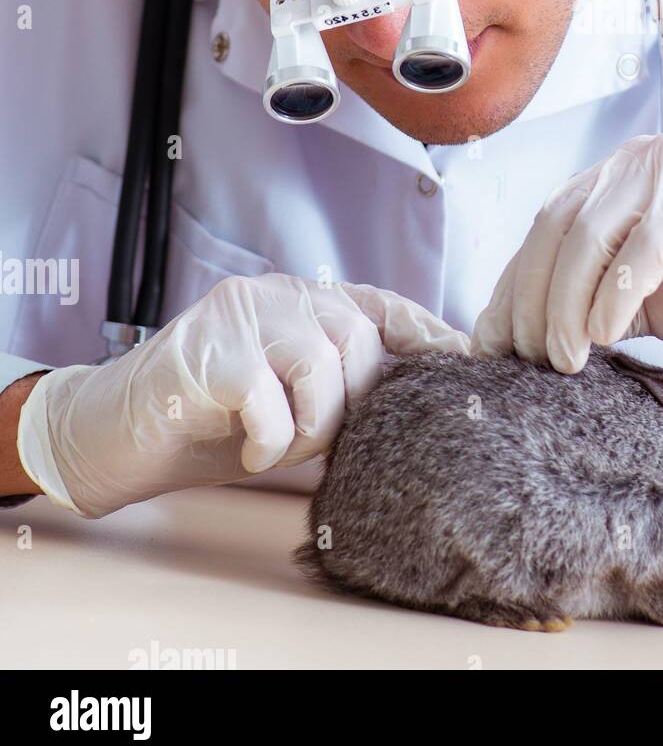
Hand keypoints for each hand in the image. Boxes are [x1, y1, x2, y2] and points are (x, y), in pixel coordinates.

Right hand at [16, 273, 467, 517]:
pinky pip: (269, 399)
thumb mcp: (291, 397)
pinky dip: (270, 439)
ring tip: (279, 448)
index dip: (428, 332)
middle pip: (359, 339)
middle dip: (355, 402)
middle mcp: (277, 295)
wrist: (112, 432)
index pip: (383, 305)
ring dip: (313, 425)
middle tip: (321, 440)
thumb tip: (419, 400)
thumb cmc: (212, 419)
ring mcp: (240, 316)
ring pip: (321, 364)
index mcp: (303, 302)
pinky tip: (250, 450)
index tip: (467, 359)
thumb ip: (343, 383)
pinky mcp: (207, 353)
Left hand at [472, 133, 662, 390]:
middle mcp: (640, 161)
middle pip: (556, 227)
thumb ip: (593, 297)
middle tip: (529, 362)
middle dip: (531, 300)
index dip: (512, 287)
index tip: (492, 346)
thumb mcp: (649, 294)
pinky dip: (614, 297)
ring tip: (565, 361)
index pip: (546, 226)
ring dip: (565, 305)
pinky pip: (642, 250)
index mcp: (620, 176)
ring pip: (588, 235)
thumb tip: (523, 338)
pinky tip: (608, 337)